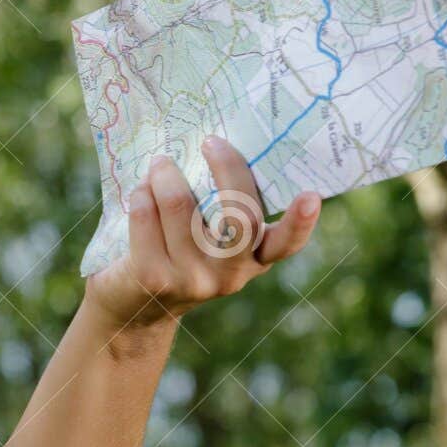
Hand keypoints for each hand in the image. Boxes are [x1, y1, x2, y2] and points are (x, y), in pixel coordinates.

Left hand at [84, 136, 320, 334]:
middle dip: (226, 168)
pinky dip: (141, 193)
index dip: (300, 223)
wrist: (134, 304)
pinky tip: (139, 191)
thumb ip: (222, 208)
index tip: (312, 196)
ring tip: (159, 165)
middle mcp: (231, 275)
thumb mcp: (210, 238)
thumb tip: (219, 146)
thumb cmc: (176, 251)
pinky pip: (147, 215)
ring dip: (165, 174)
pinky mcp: (155, 278)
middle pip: (240, 215)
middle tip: (211, 142)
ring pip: (181, 205)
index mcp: (253, 260)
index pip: (285, 245)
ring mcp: (193, 279)